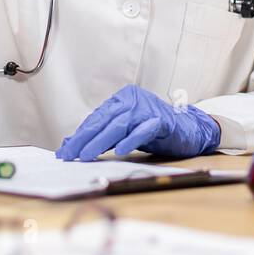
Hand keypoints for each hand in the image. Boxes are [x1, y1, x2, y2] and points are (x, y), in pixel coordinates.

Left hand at [56, 86, 221, 160]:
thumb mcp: (124, 132)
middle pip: (104, 120)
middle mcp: (133, 99)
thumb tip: (69, 144)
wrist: (189, 129)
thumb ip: (100, 135)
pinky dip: (130, 140)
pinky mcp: (162, 120)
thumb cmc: (154, 131)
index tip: (65, 151)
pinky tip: (119, 151)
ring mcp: (148, 108)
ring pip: (119, 125)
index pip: (96, 117)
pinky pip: (143, 129)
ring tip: (86, 155)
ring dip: (101, 141)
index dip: (79, 134)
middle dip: (84, 139)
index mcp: (122, 99)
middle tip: (70, 155)